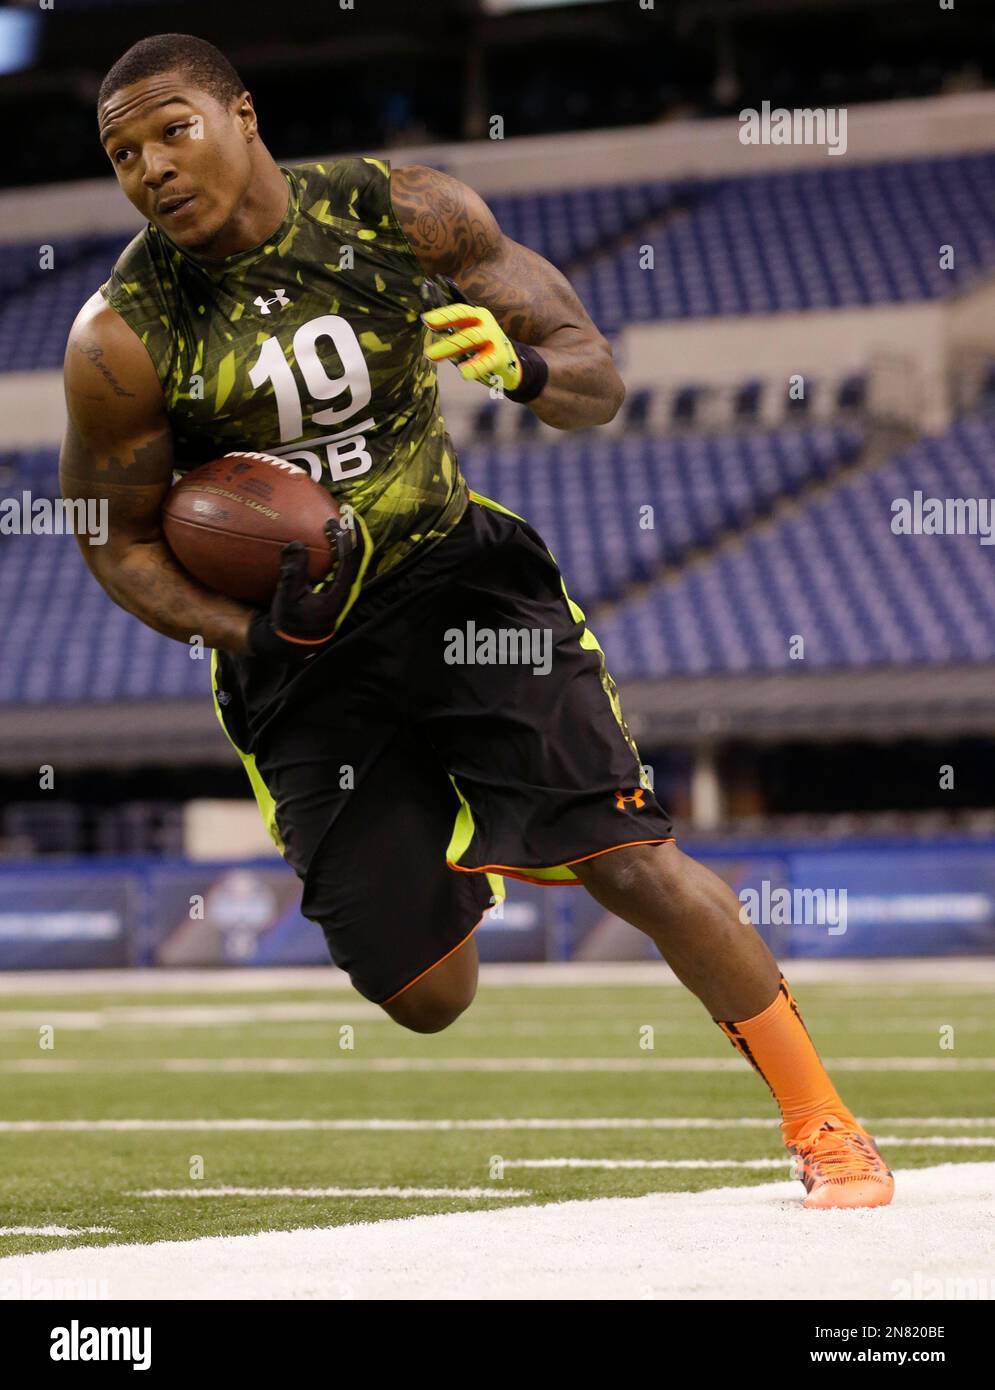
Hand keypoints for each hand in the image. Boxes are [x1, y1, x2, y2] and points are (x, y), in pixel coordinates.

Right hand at [248, 516, 360, 659]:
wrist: (293, 642)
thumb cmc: (290, 621)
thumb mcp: (287, 598)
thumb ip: (293, 572)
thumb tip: (296, 544)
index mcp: (340, 593)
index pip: (351, 560)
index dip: (346, 538)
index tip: (332, 521)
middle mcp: (348, 590)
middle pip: (360, 555)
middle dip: (355, 532)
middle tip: (345, 511)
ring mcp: (344, 589)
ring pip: (355, 558)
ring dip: (350, 538)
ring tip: (340, 518)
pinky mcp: (337, 588)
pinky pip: (344, 563)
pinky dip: (340, 547)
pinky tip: (328, 536)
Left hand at [421, 301, 523, 392]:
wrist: (511, 365)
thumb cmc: (482, 349)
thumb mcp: (466, 339)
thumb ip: (451, 339)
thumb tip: (428, 346)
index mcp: (476, 316)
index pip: (458, 311)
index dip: (442, 314)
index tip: (425, 319)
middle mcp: (485, 323)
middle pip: (463, 320)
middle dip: (443, 328)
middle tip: (427, 347)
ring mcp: (493, 338)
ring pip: (471, 337)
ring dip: (450, 346)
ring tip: (432, 356)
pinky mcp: (500, 357)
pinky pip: (486, 360)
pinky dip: (475, 366)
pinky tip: (464, 373)